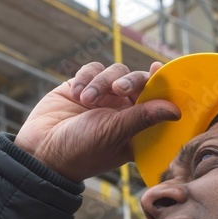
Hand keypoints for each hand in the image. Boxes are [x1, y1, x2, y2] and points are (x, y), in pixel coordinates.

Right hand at [15, 61, 179, 182]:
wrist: (41, 150)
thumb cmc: (81, 150)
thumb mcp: (115, 133)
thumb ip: (143, 116)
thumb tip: (176, 110)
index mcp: (137, 127)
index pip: (157, 101)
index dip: (161, 85)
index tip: (157, 69)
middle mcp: (122, 111)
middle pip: (138, 81)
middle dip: (129, 81)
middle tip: (118, 89)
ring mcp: (102, 98)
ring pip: (114, 72)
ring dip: (100, 82)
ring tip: (86, 100)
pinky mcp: (82, 86)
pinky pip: (92, 69)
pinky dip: (85, 77)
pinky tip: (76, 93)